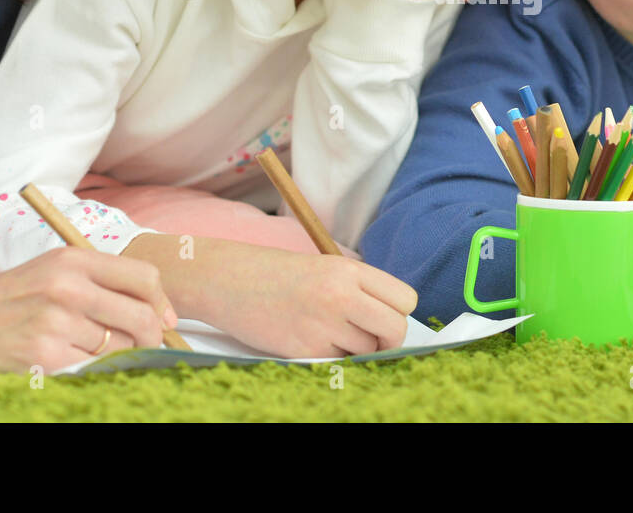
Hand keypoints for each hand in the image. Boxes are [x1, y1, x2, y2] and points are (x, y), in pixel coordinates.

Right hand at [0, 247, 176, 371]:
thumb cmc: (14, 295)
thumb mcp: (56, 269)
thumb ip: (103, 281)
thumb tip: (159, 312)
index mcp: (74, 260)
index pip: (144, 277)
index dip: (162, 302)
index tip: (167, 319)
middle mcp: (68, 288)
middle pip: (141, 317)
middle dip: (152, 336)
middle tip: (149, 345)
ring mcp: (56, 322)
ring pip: (120, 347)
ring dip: (119, 354)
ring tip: (96, 348)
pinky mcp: (44, 355)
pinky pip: (93, 367)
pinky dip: (94, 368)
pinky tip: (76, 359)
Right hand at [128, 236, 416, 357]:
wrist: (227, 280)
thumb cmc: (278, 274)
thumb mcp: (325, 268)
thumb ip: (359, 289)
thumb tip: (393, 322)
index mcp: (348, 270)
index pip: (405, 299)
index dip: (398, 313)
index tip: (383, 317)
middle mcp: (340, 295)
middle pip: (396, 329)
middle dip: (389, 339)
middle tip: (369, 337)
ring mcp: (323, 323)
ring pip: (369, 351)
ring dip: (356, 349)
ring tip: (327, 332)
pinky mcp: (305, 349)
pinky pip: (339, 363)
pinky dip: (331, 357)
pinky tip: (309, 339)